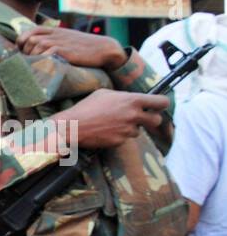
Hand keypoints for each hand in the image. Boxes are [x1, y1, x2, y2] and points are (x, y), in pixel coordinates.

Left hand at [19, 26, 126, 69]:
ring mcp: (62, 42)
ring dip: (32, 57)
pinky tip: (43, 67)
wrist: (105, 48)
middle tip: (29, 64)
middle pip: (30, 40)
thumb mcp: (67, 39)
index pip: (30, 31)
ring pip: (37, 45)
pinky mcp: (67, 51)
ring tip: (35, 66)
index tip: (21, 53)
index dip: (22, 41)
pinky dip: (42, 60)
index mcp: (55, 31)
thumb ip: (53, 41)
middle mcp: (56, 34)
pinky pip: (48, 52)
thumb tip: (36, 53)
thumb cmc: (84, 47)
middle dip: (26, 52)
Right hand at [52, 89, 168, 149]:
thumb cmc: (87, 107)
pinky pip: (125, 139)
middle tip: (143, 118)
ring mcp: (127, 130)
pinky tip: (107, 131)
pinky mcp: (120, 142)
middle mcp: (133, 116)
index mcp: (133, 100)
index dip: (162, 104)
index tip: (158, 105)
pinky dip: (119, 136)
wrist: (73, 126)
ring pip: (139, 131)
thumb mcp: (106, 93)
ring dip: (131, 128)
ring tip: (115, 124)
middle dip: (152, 119)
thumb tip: (131, 99)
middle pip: (156, 120)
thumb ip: (123, 96)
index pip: (161, 102)